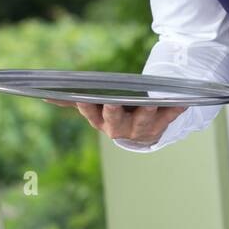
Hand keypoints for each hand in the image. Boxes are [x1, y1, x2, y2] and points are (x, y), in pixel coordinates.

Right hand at [42, 100, 186, 144]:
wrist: (144, 133)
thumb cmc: (118, 114)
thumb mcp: (96, 110)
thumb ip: (74, 102)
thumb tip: (46, 95)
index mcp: (102, 123)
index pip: (91, 114)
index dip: (87, 107)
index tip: (82, 98)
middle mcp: (120, 129)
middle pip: (115, 121)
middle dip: (114, 112)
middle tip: (114, 103)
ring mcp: (141, 130)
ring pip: (143, 121)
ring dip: (146, 112)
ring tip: (149, 103)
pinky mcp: (161, 127)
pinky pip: (169, 117)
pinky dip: (175, 110)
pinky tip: (181, 102)